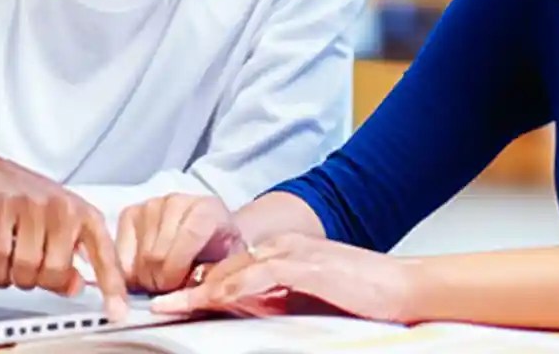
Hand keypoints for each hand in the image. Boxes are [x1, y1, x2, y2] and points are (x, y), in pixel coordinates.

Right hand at [0, 152, 128, 320]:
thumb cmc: (36, 202)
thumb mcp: (66, 227)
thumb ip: (76, 258)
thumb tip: (74, 288)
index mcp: (87, 216)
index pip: (106, 257)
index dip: (112, 287)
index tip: (117, 311)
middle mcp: (64, 210)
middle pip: (55, 273)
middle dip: (41, 281)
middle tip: (35, 267)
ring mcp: (33, 208)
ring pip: (26, 270)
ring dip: (18, 277)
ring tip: (18, 259)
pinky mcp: (2, 210)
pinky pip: (0, 261)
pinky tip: (2, 261)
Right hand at [116, 194, 247, 293]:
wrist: (209, 231)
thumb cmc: (217, 250)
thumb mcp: (225, 265)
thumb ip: (208, 277)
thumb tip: (182, 295)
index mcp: (207, 209)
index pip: (188, 236)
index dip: (177, 268)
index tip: (175, 286)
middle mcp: (177, 202)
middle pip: (157, 253)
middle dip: (160, 282)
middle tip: (168, 288)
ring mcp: (150, 206)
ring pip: (138, 258)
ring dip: (146, 278)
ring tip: (160, 277)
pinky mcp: (129, 214)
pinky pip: (120, 253)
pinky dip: (130, 270)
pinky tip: (144, 269)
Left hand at [149, 233, 415, 322]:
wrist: (400, 287)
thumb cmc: (358, 297)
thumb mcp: (304, 300)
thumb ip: (271, 300)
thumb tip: (237, 310)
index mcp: (279, 253)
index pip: (227, 270)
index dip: (195, 287)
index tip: (168, 304)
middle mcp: (280, 247)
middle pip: (222, 268)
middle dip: (188, 289)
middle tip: (158, 307)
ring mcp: (292, 252)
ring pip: (233, 270)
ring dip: (200, 289)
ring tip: (171, 306)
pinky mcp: (305, 264)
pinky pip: (259, 276)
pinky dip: (232, 288)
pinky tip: (213, 298)